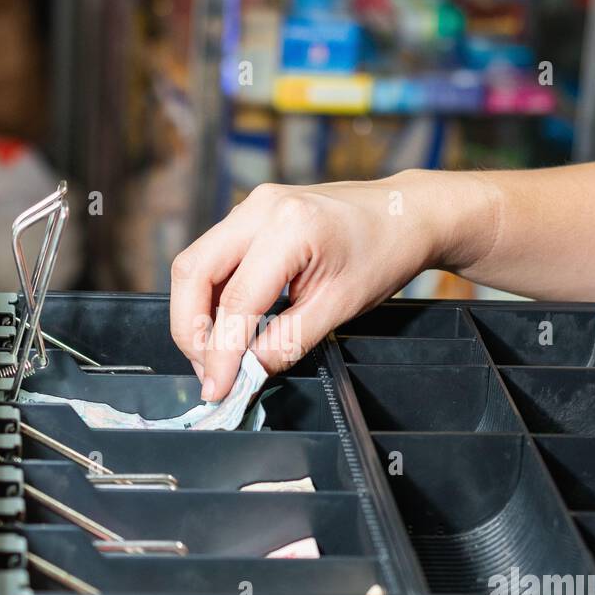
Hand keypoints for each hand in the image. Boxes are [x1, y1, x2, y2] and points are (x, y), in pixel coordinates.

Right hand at [169, 172, 492, 399]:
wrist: (403, 214)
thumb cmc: (383, 254)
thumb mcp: (340, 306)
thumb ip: (289, 341)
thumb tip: (247, 372)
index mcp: (290, 227)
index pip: (236, 300)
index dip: (220, 352)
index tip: (218, 388)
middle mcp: (260, 208)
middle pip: (192, 272)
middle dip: (191, 331)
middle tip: (208, 373)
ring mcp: (251, 206)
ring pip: (195, 264)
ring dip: (196, 314)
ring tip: (215, 356)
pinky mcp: (249, 214)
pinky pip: (212, 257)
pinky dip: (211, 297)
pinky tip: (226, 327)